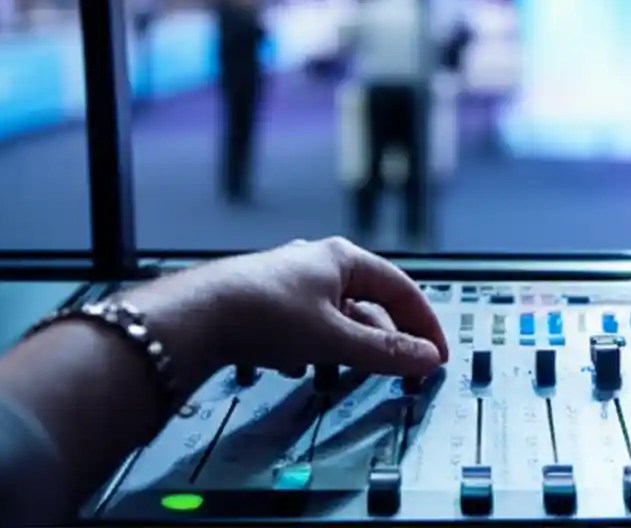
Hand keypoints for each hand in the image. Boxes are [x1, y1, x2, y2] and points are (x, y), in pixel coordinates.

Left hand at [136, 238, 448, 381]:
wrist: (195, 318)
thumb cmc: (262, 312)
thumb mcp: (335, 338)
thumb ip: (385, 352)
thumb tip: (424, 359)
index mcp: (343, 259)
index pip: (402, 289)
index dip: (423, 324)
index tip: (435, 354)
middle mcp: (318, 264)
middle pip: (369, 304)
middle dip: (384, 340)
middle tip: (399, 370)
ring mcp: (291, 282)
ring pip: (336, 318)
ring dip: (347, 347)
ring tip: (347, 372)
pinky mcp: (266, 303)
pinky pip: (305, 327)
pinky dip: (313, 348)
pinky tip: (300, 367)